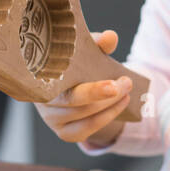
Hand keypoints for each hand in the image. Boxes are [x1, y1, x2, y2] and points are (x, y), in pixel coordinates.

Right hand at [33, 29, 131, 144]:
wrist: (74, 86)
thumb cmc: (76, 66)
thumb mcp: (86, 52)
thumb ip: (97, 43)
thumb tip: (110, 37)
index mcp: (41, 78)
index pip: (62, 85)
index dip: (88, 88)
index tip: (112, 84)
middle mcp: (43, 102)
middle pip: (74, 102)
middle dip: (104, 94)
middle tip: (126, 83)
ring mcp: (52, 120)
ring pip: (84, 116)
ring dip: (110, 105)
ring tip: (127, 90)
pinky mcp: (64, 133)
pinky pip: (88, 128)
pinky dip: (108, 116)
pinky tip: (121, 103)